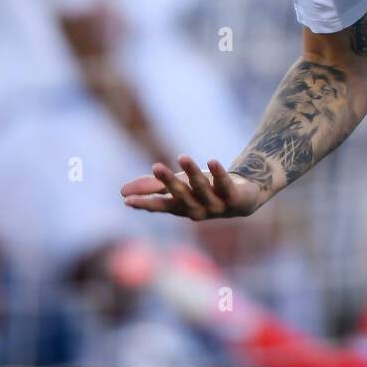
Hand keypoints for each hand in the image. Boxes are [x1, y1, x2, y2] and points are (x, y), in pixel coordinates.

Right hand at [121, 155, 263, 219]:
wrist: (244, 197)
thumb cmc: (204, 191)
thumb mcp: (178, 186)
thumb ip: (152, 188)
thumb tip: (122, 191)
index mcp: (181, 208)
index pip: (161, 206)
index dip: (145, 204)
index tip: (127, 200)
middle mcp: (197, 210)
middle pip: (181, 196)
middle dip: (169, 182)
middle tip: (156, 166)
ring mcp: (217, 206)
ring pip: (202, 189)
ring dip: (192, 173)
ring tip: (182, 156)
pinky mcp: (235, 198)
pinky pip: (225, 185)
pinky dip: (219, 173)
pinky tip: (211, 161)